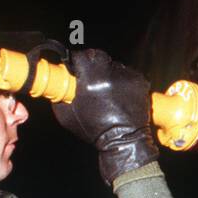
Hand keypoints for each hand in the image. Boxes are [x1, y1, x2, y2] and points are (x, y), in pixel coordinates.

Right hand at [52, 49, 159, 184]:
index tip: (74, 67)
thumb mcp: (67, 115)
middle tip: (89, 76)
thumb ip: (59, 94)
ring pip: (113, 65)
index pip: (81, 56)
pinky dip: (122, 80)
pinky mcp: (141, 82)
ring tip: (106, 90)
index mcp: (92, 81)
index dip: (76, 60)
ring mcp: (128, 77)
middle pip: (98, 56)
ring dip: (107, 73)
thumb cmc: (95, 132)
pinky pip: (127, 73)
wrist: (125, 142)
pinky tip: (119, 95)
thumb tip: (57, 80)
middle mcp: (112, 75)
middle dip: (92, 63)